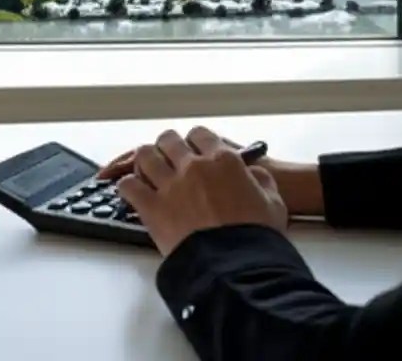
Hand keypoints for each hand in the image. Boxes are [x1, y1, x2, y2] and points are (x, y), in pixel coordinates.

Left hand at [98, 127, 326, 217]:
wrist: (238, 266)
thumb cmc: (257, 237)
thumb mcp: (273, 203)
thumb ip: (261, 181)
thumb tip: (254, 174)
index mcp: (224, 161)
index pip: (200, 134)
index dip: (194, 140)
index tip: (192, 148)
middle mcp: (194, 166)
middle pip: (169, 140)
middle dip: (166, 146)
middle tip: (166, 156)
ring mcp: (170, 185)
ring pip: (145, 155)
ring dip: (145, 160)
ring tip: (146, 169)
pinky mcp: (152, 208)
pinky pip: (129, 186)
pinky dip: (128, 186)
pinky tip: (133, 192)